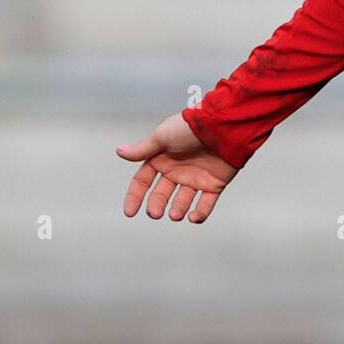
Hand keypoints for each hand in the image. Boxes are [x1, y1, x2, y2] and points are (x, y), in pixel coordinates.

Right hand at [117, 113, 238, 222]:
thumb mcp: (162, 136)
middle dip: (156, 205)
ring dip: (178, 210)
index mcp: (162, 158)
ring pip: (182, 201)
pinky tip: (193, 217)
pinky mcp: (214, 183)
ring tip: (175, 214)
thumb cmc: (191, 128)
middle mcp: (178, 169)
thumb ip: (142, 149)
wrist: (223, 126)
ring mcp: (196, 177)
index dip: (135, 196)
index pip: (143, 181)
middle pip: (161, 194)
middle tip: (155, 213)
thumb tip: (119, 151)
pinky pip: (205, 203)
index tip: (130, 212)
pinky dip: (200, 214)